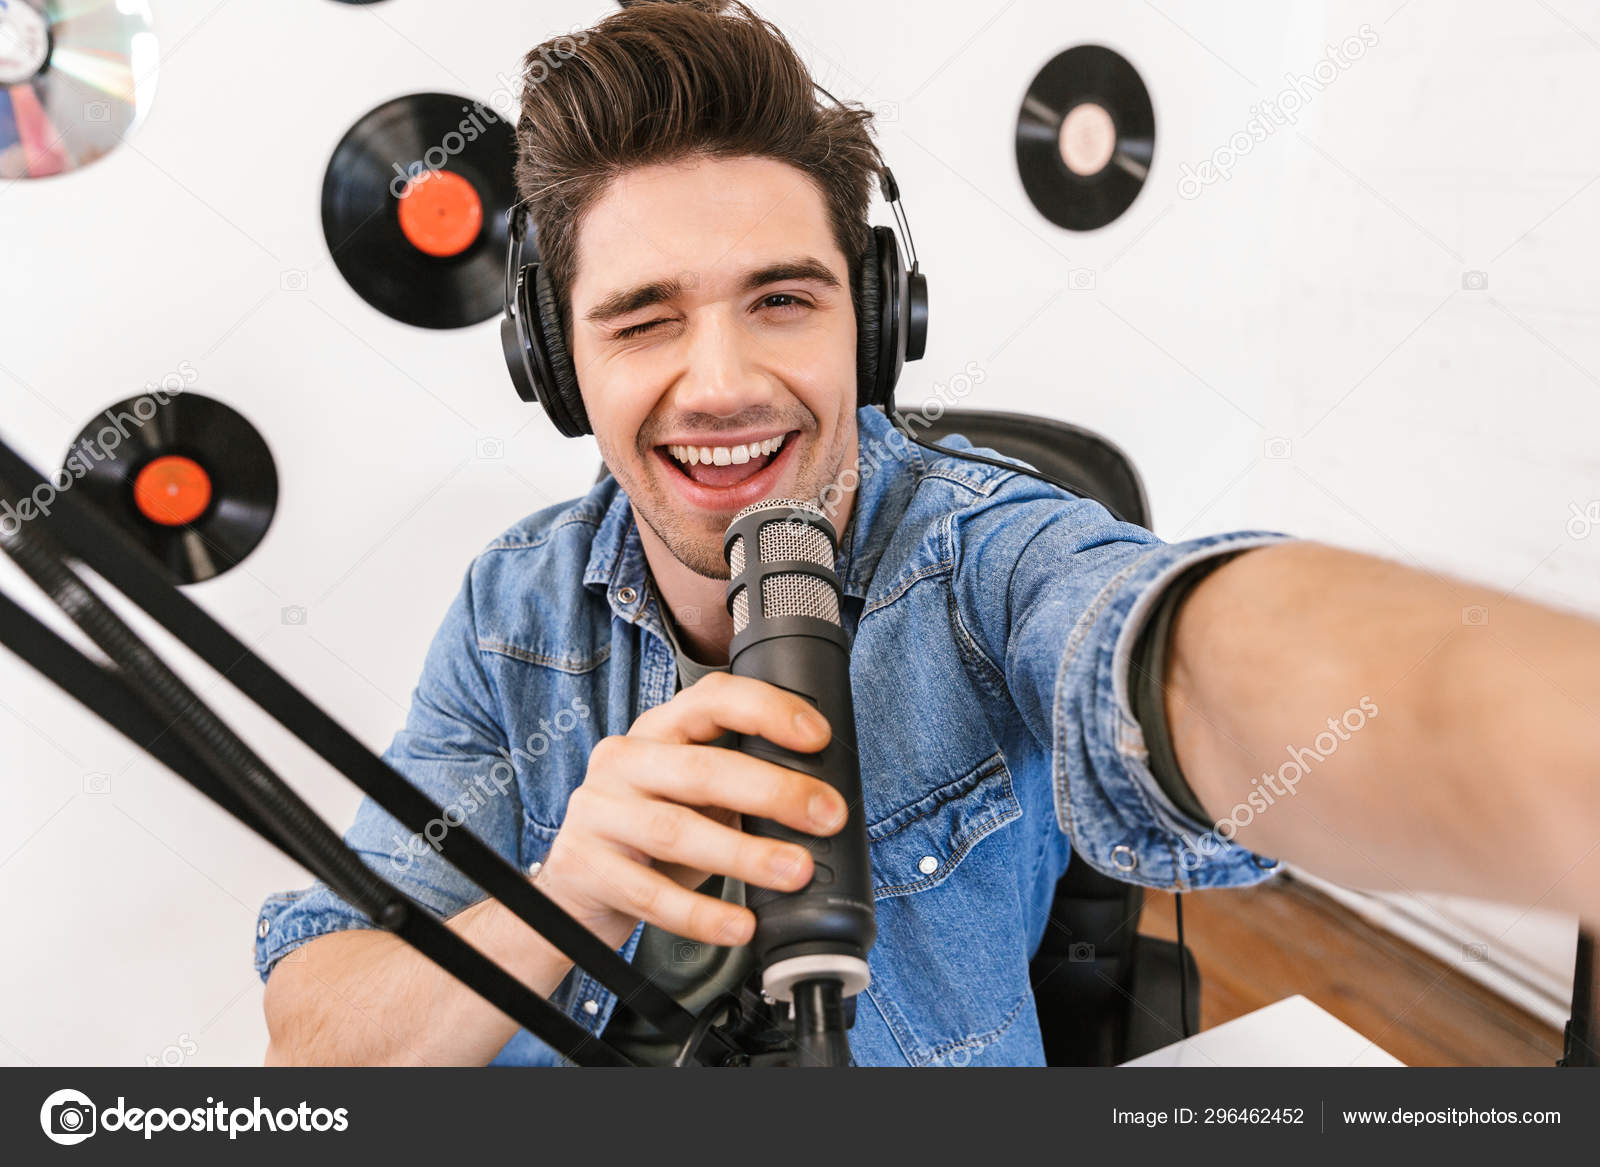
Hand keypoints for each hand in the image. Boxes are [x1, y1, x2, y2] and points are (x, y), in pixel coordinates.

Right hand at [535, 672, 848, 949]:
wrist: (574, 890)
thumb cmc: (650, 838)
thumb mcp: (692, 799)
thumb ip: (740, 788)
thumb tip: (821, 804)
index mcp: (658, 730)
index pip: (712, 699)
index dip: (767, 710)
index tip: (818, 738)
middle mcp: (624, 759)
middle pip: (702, 768)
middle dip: (774, 792)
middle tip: (827, 816)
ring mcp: (598, 811)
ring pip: (677, 831)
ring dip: (745, 854)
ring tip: (795, 872)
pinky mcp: (584, 866)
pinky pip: (650, 894)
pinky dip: (701, 915)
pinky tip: (740, 926)